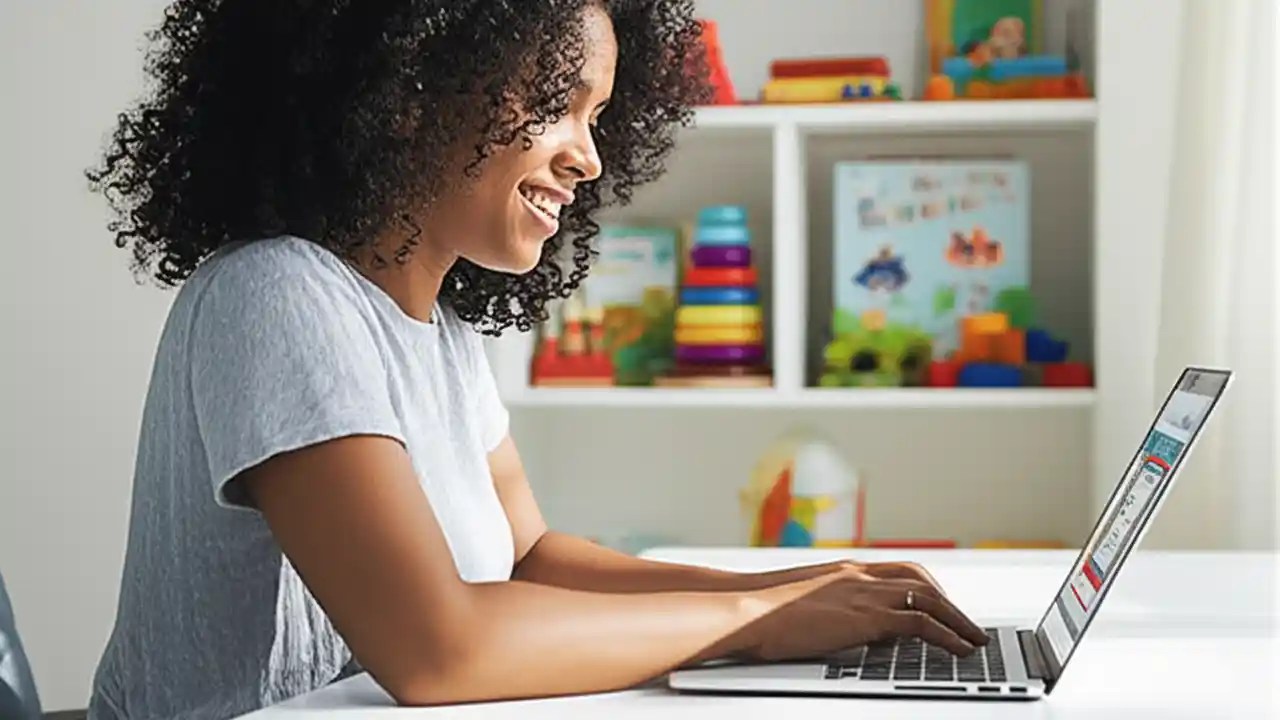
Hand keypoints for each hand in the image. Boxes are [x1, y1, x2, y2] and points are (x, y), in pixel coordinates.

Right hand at [731, 565, 987, 662]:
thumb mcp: (805, 605)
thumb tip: (860, 628)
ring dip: (958, 621)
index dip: (928, 588)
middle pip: (922, 580)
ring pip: (929, 599)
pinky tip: (958, 649)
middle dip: (950, 603)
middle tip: (968, 624)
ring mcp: (864, 593)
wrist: (746, 610)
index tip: (943, 605)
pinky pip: (920, 622)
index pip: (900, 571)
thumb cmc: (763, 612)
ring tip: (975, 641)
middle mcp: (859, 575)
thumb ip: (837, 610)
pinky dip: (946, 635)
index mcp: (845, 570)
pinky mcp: (865, 617)